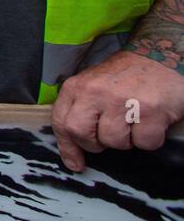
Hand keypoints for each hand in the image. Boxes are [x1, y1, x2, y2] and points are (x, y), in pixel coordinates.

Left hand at [51, 51, 183, 170]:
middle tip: (110, 135)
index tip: (75, 163)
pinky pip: (145, 143)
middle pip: (81, 134)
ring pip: (115, 142)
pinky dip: (150, 139)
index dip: (67, 146)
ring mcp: (123, 100)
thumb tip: (72, 156)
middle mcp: (95, 92)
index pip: (61, 122)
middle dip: (95, 144)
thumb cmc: (124, 78)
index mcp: (77, 87)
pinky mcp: (150, 110)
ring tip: (133, 121)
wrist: (160, 57)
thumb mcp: (92, 86)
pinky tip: (151, 122)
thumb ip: (79, 112)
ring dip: (127, 140)